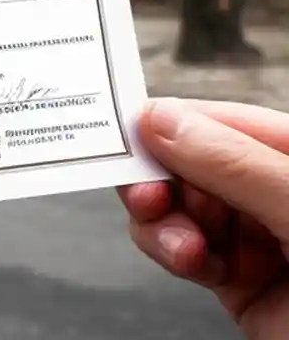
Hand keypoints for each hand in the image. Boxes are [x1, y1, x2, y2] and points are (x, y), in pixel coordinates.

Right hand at [118, 97, 288, 338]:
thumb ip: (236, 164)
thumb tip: (165, 120)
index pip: (227, 121)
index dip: (175, 123)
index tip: (128, 133)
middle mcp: (280, 193)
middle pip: (193, 165)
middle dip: (165, 181)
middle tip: (147, 198)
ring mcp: (261, 237)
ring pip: (182, 209)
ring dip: (166, 225)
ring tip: (181, 247)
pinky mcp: (241, 281)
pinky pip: (186, 251)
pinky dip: (175, 254)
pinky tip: (191, 262)